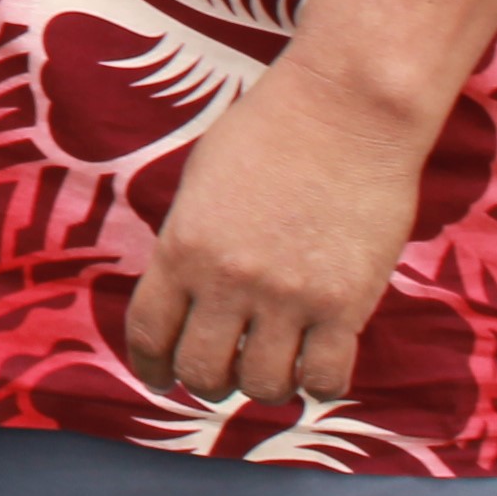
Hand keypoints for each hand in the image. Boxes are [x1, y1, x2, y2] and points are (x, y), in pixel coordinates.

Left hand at [121, 55, 433, 407]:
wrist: (346, 109)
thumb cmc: (270, 131)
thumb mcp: (201, 182)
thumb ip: (188, 243)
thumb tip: (183, 293)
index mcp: (182, 247)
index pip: (150, 333)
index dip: (152, 367)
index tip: (162, 378)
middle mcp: (227, 280)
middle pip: (202, 371)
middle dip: (207, 382)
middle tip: (224, 375)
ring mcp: (287, 297)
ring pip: (262, 385)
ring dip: (264, 386)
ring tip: (274, 368)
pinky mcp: (345, 305)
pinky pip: (324, 378)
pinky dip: (317, 383)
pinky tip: (317, 364)